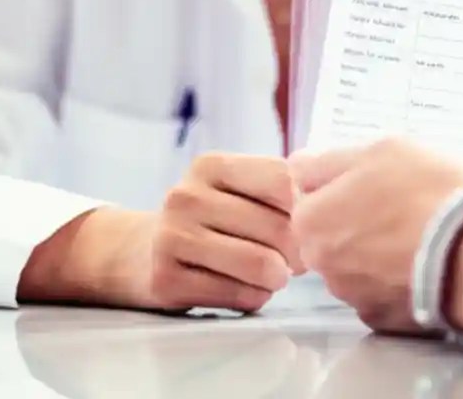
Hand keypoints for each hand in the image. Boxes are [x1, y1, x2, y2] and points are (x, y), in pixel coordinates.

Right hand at [148, 153, 303, 311]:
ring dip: (278, 278)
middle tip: (294, 261)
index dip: (306, 209)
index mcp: (211, 165)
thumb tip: (324, 209)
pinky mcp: (166, 278)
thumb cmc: (207, 220)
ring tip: (274, 276)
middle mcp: (187, 196)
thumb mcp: (234, 188)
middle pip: (278, 227)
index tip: (305, 225)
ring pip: (260, 264)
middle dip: (297, 251)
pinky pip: (238, 295)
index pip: (284, 180)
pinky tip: (247, 289)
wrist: (138, 251)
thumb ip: (277, 188)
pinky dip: (254, 297)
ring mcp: (172, 237)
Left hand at [290, 138, 462, 333]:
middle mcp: (321, 264)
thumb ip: (328, 162)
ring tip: (416, 239)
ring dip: (375, 256)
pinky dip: (394, 283)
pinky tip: (421, 268)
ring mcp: (351, 296)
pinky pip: (380, 294)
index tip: (375, 186)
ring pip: (355, 267)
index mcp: (311, 220)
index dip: (343, 188)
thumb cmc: (428, 190)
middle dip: (355, 224)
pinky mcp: (383, 321)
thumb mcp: (379, 151)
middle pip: (331, 236)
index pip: (311, 198)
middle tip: (399, 210)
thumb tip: (297, 169)